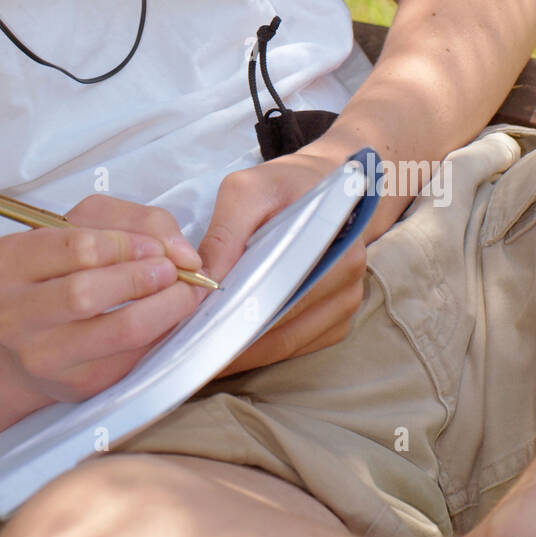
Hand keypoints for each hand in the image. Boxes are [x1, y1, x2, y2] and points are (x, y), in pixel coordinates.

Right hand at [0, 192, 211, 403]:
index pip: (77, 248)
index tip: (158, 246)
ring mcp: (39, 356)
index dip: (128, 244)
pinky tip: (166, 317)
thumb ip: (133, 223)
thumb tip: (182, 253)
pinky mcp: (74, 385)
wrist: (23, 338)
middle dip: (142, 276)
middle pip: (87, 293)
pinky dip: (160, 333)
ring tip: (182, 292)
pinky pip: (131, 357)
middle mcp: (11, 313)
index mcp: (6, 262)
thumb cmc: (58, 272)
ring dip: (164, 307)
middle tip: (174, 269)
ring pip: (118, 330)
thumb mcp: (82, 227)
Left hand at [196, 152, 367, 376]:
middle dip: (233, 345)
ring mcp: (345, 303)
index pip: (276, 297)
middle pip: (282, 330)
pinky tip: (229, 348)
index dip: (233, 321)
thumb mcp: (248, 190)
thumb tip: (202, 281)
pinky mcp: (338, 318)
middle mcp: (347, 280)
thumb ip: (225, 233)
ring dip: (244, 355)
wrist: (330, 182)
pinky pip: (296, 347)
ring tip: (199, 354)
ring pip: (287, 346)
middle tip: (188, 351)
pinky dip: (262, 351)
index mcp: (332, 245)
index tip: (194, 333)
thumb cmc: (286, 184)